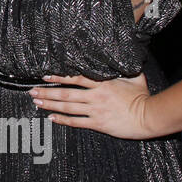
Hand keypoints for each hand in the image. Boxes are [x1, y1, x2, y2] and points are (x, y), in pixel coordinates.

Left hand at [30, 72, 153, 139]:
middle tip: (32, 91)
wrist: (149, 117)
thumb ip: (122, 69)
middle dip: (47, 92)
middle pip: (65, 93)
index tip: (45, 75)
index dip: (58, 76)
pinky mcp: (98, 124)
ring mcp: (96, 111)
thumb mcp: (134, 77)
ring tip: (36, 102)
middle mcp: (96, 96)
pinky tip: (51, 118)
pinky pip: (76, 122)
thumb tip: (118, 58)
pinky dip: (62, 120)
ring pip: (67, 107)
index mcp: (103, 83)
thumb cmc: (143, 97)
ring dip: (50, 104)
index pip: (75, 78)